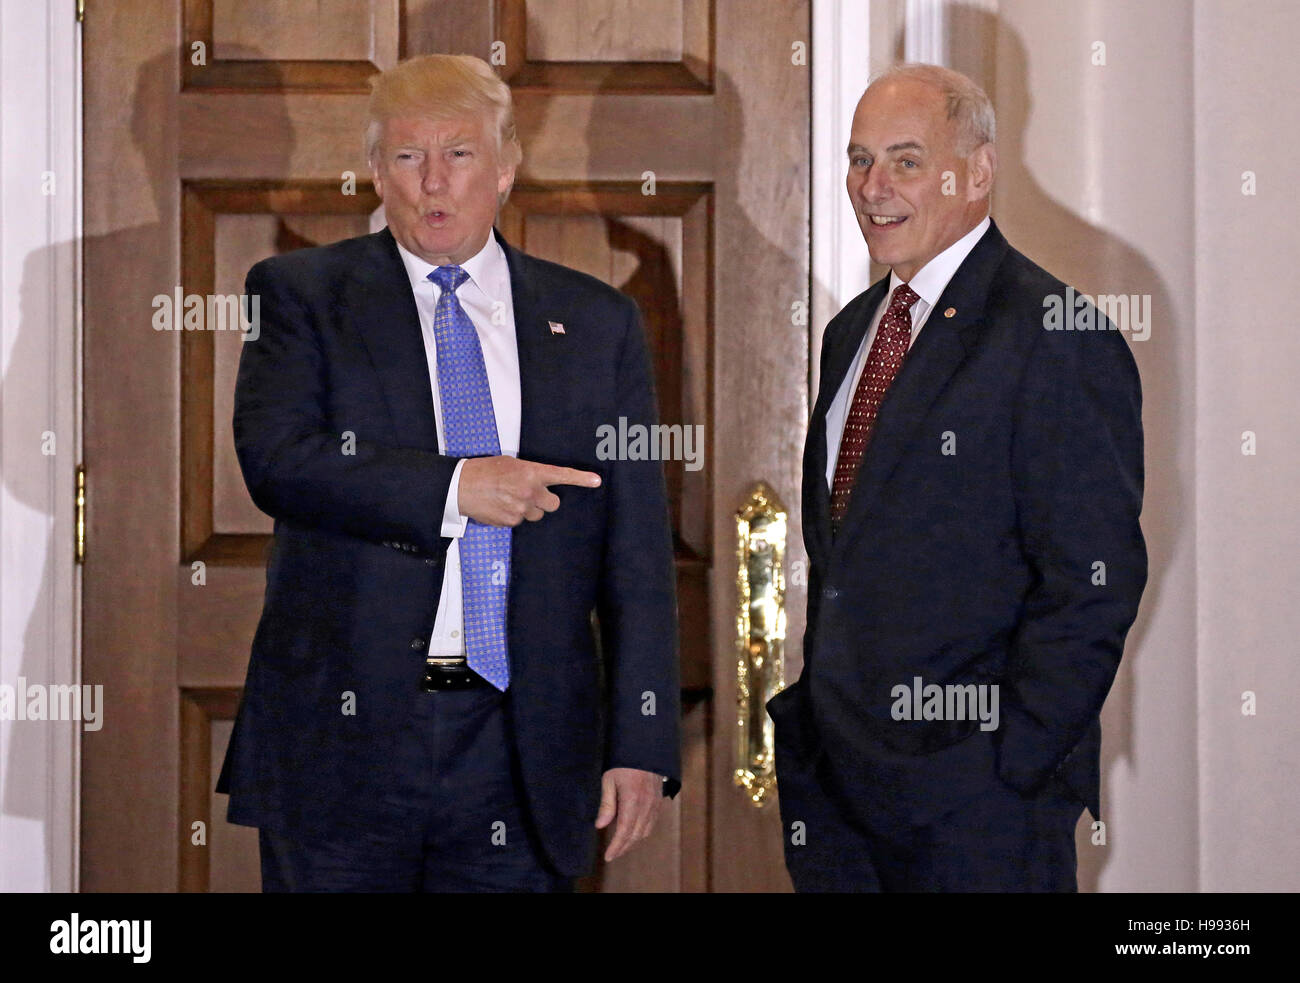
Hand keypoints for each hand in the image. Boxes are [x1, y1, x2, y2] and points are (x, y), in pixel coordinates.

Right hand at [457, 456, 599, 525]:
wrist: (461, 486)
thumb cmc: (484, 471)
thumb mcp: (510, 464)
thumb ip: (529, 472)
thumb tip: (539, 481)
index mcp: (531, 473)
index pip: (562, 476)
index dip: (581, 479)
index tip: (596, 481)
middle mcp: (530, 491)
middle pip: (553, 503)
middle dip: (545, 500)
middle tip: (530, 494)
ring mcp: (522, 509)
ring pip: (537, 514)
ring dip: (529, 508)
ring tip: (509, 498)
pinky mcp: (512, 522)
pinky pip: (521, 521)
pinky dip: (514, 515)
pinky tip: (501, 506)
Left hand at [594, 767, 664, 861]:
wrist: (646, 748)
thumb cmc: (623, 763)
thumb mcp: (609, 780)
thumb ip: (607, 804)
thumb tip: (600, 826)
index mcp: (632, 801)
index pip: (624, 832)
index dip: (616, 846)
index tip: (608, 857)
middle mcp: (646, 806)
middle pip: (635, 835)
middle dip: (623, 847)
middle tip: (612, 854)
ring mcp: (655, 804)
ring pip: (645, 831)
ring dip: (633, 841)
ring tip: (621, 846)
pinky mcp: (659, 801)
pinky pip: (652, 823)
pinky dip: (642, 832)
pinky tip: (633, 832)